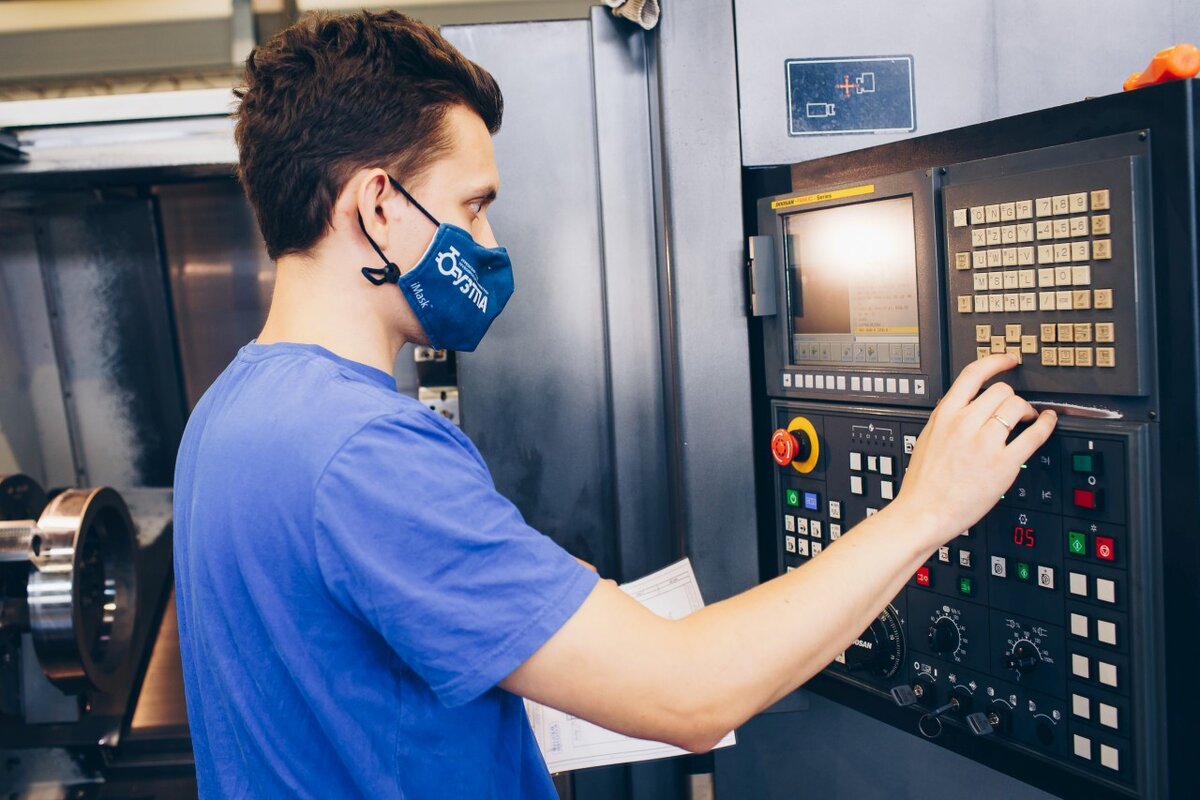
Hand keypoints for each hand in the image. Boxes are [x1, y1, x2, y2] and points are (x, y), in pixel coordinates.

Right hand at [890, 354, 1056, 549]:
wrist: (923, 511)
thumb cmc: (924, 483)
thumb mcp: (929, 438)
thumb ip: (950, 419)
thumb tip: (970, 406)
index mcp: (945, 415)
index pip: (973, 374)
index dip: (996, 361)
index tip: (1009, 360)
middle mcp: (965, 424)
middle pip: (1001, 391)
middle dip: (1012, 397)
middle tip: (1015, 408)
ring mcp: (984, 443)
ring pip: (1017, 407)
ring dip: (1027, 411)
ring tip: (1027, 419)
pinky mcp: (1003, 463)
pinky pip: (1033, 435)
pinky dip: (1045, 424)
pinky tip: (1048, 422)